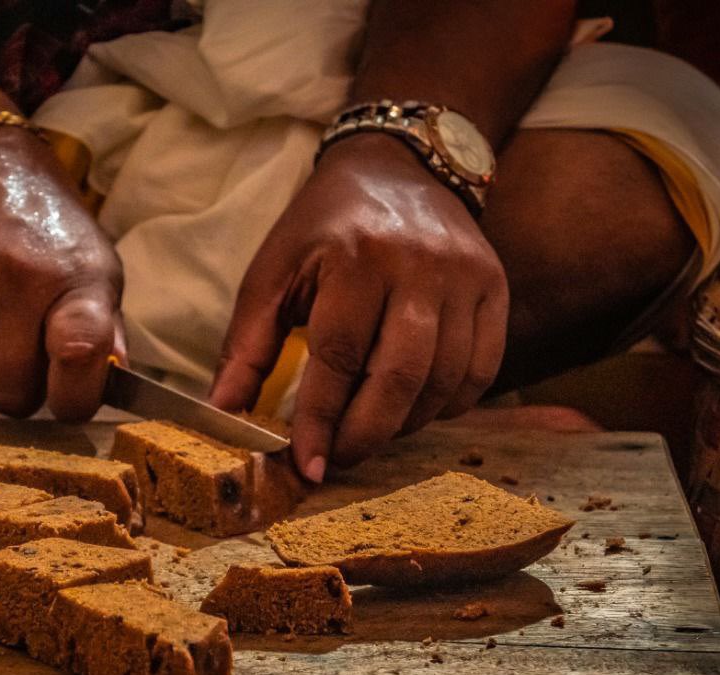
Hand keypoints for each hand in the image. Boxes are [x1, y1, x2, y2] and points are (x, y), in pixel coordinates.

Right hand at [0, 128, 124, 420]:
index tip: (71, 396)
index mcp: (75, 280)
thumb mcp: (95, 265)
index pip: (81, 354)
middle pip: (10, 392)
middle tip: (27, 367)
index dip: (76, 395)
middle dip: (20, 394)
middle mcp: (19, 281)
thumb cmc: (48, 225)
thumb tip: (116, 386)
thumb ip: (105, 330)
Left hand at [210, 133, 507, 480]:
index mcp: (356, 257)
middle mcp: (420, 266)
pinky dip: (447, 404)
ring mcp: (466, 277)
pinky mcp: (495, 287)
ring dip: (405, 423)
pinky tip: (413, 408)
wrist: (397, 166)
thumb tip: (224, 412)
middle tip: (338, 459)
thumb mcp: (272, 271)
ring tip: (369, 431)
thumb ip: (247, 345)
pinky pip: (481, 370)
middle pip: (400, 376)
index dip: (321, 419)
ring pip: (445, 380)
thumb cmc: (323, 227)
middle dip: (366, 434)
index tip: (307, 464)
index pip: (339, 357)